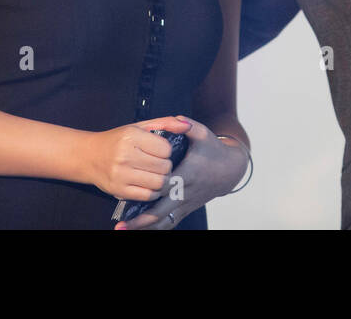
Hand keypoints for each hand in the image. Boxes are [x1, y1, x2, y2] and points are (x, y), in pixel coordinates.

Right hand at [81, 115, 192, 203]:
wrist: (89, 156)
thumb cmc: (117, 140)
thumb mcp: (139, 126)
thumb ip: (165, 123)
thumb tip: (187, 126)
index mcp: (131, 136)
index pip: (165, 149)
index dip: (166, 150)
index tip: (157, 150)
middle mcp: (125, 156)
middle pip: (164, 167)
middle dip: (165, 166)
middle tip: (158, 163)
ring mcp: (121, 175)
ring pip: (159, 183)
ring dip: (161, 179)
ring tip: (154, 173)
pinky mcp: (119, 191)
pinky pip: (148, 196)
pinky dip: (152, 191)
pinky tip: (147, 183)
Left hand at [117, 118, 247, 229]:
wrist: (230, 170)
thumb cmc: (214, 150)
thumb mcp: (203, 134)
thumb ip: (188, 125)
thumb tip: (176, 120)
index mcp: (187, 174)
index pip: (165, 185)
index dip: (148, 190)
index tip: (129, 193)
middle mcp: (186, 192)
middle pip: (161, 211)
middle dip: (140, 220)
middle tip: (120, 226)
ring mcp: (186, 203)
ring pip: (164, 221)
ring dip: (145, 227)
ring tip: (124, 230)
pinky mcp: (186, 209)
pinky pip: (169, 223)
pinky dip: (155, 228)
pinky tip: (139, 230)